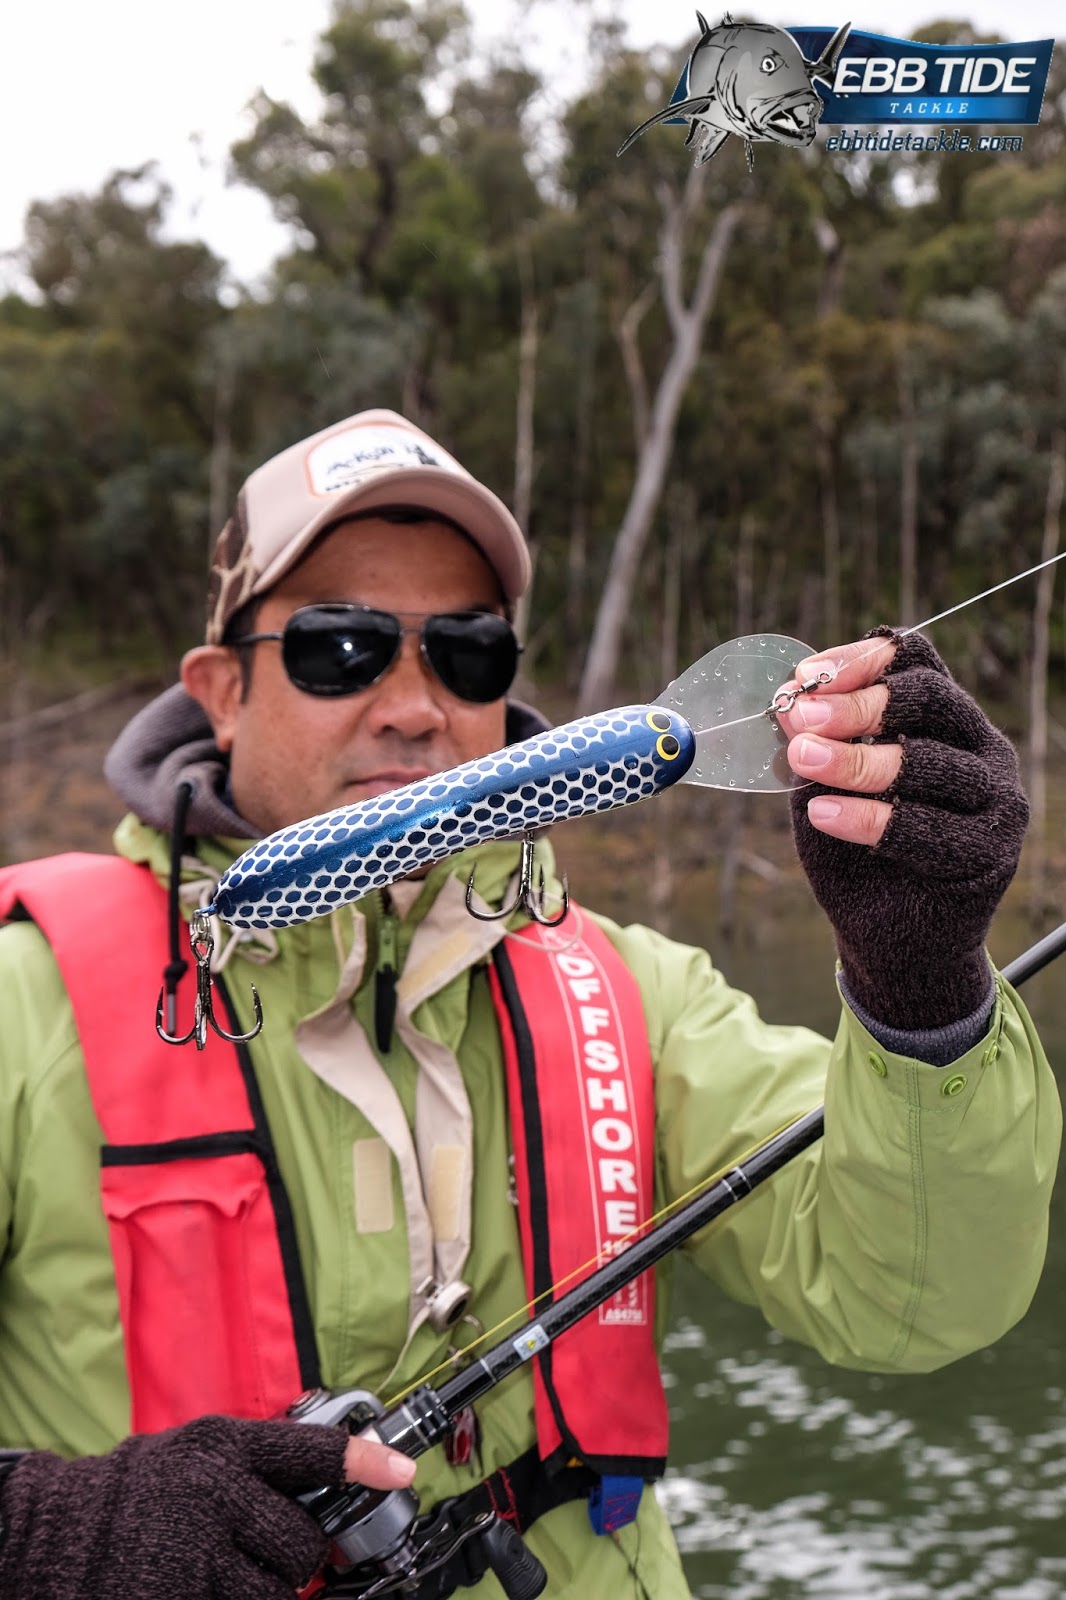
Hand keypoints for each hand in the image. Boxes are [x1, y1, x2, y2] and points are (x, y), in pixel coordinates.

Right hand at [0, 1414, 416, 1599]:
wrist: (54, 1536)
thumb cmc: (134, 1493)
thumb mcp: (193, 1450)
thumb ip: (255, 1463)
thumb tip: (331, 1478)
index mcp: (221, 1447)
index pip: (310, 1452)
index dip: (364, 1462)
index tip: (404, 1472)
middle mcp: (215, 1497)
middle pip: (304, 1542)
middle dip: (295, 1554)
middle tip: (262, 1548)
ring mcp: (198, 1558)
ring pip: (281, 1590)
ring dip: (268, 1589)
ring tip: (229, 1571)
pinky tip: (218, 1586)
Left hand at [775, 628, 1028, 1028]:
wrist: (890, 939)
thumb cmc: (856, 853)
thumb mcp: (822, 789)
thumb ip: (813, 746)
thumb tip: (790, 698)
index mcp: (942, 719)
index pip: (917, 663)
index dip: (863, 659)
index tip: (806, 677)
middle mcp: (979, 747)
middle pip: (930, 701)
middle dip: (859, 704)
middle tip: (803, 721)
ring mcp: (994, 798)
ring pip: (933, 762)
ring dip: (860, 759)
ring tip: (804, 761)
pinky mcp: (992, 851)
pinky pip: (933, 828)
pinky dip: (872, 819)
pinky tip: (824, 814)